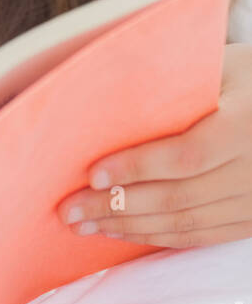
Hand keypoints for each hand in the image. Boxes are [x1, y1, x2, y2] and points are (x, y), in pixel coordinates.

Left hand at [57, 43, 251, 248]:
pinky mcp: (251, 221)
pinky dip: (156, 237)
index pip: (187, 155)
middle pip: (178, 198)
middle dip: (117, 206)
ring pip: (185, 225)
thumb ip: (178, 79)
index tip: (93, 173)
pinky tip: (121, 231)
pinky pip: (199, 237)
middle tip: (69, 210)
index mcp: (245, 125)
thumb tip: (108, 82)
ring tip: (83, 224)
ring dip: (129, 227)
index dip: (138, 167)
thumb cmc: (248, 78)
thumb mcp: (223, 65)